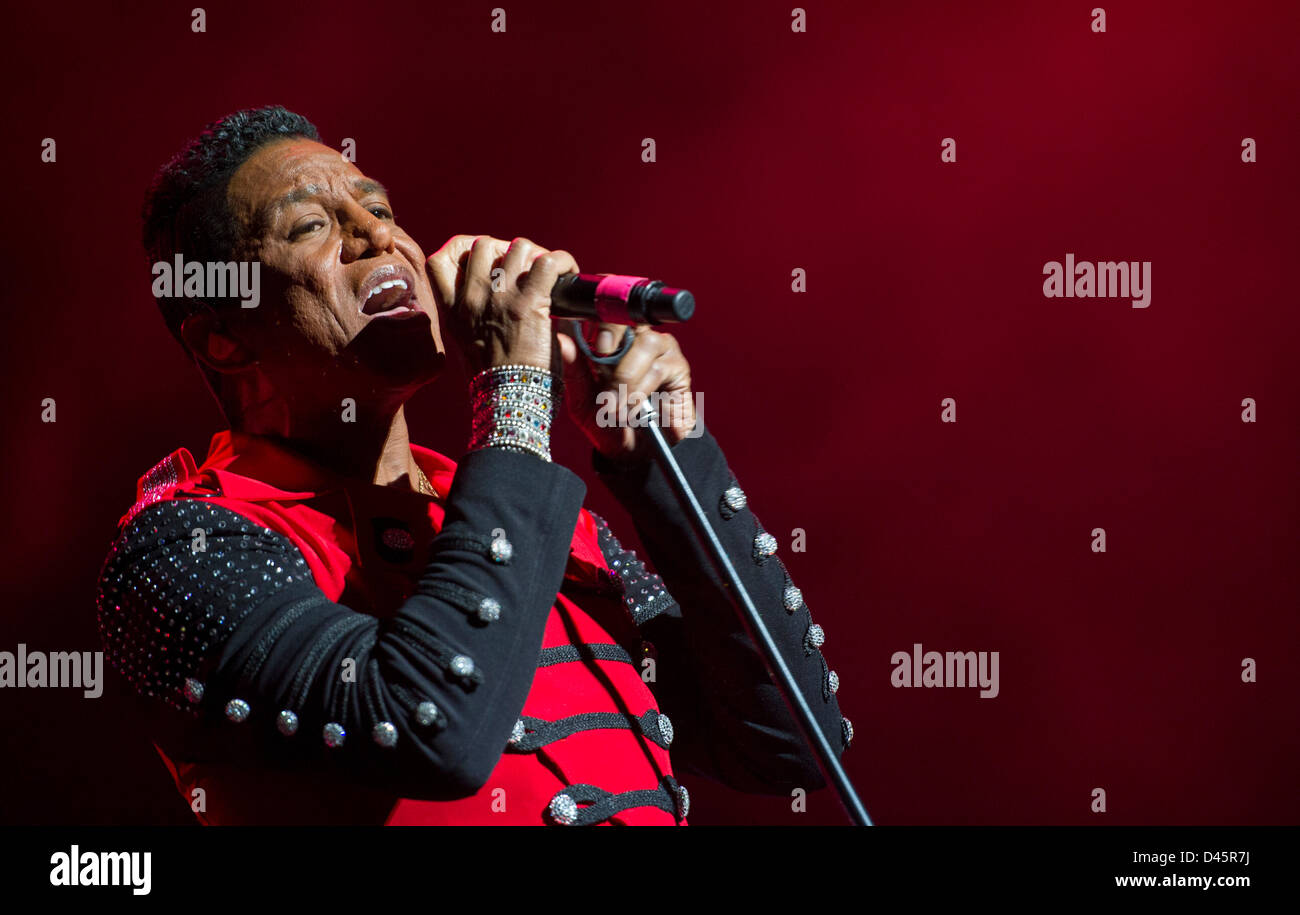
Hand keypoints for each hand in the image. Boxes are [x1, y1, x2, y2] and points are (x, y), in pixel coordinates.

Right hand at [425, 235, 578, 372]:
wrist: (509, 402)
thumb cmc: (496, 382)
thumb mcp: (469, 347)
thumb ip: (475, 320)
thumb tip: (498, 302)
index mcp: (453, 311)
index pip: (440, 261)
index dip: (464, 251)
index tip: (487, 263)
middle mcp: (472, 299)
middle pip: (484, 244)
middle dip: (508, 251)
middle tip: (526, 272)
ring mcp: (499, 298)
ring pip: (519, 247)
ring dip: (537, 257)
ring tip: (549, 277)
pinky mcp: (529, 303)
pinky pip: (548, 262)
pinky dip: (562, 263)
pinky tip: (567, 276)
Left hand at [557, 322, 696, 462]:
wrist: (634, 453)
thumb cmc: (607, 423)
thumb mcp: (581, 401)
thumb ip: (573, 371)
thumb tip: (562, 337)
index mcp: (611, 339)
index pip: (607, 309)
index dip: (600, 315)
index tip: (592, 342)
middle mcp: (638, 336)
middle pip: (628, 316)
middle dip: (612, 340)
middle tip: (602, 369)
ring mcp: (661, 349)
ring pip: (645, 343)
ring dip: (626, 377)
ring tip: (616, 406)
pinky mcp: (678, 367)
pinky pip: (658, 368)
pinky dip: (641, 390)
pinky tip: (633, 409)